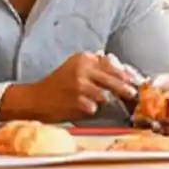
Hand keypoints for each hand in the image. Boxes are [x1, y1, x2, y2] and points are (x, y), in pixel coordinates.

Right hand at [1, 52, 137, 122]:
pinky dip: (90, 111)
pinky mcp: (78, 102)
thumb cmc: (58, 85)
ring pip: (104, 96)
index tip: (133, 81)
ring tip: (87, 100)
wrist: (35, 100)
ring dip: (102, 102)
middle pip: (113, 80)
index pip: (111, 66)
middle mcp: (83, 69)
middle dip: (125, 89)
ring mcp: (81, 86)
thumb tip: (125, 74)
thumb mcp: (75, 68)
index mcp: (83, 58)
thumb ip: (96, 68)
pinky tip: (79, 108)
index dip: (124, 75)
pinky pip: (94, 109)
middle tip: (132, 94)